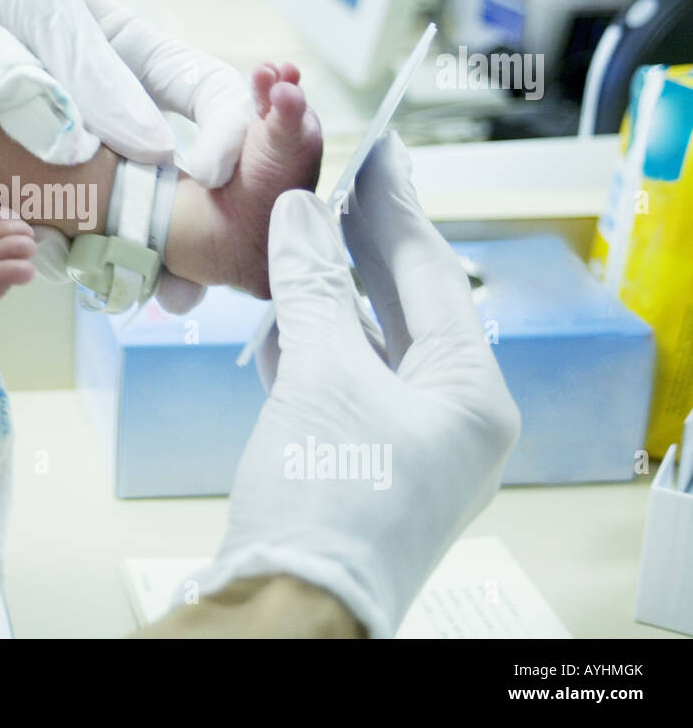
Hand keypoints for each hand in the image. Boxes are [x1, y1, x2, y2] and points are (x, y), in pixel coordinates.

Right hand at [192, 132, 519, 636]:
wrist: (287, 606)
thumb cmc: (326, 498)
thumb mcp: (321, 377)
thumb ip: (313, 288)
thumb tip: (302, 210)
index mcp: (472, 395)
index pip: (432, 275)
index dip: (396, 207)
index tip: (377, 147)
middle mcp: (451, 417)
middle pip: (404, 306)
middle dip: (363, 243)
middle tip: (340, 174)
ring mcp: (405, 441)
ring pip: (365, 343)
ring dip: (327, 290)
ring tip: (301, 228)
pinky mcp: (359, 460)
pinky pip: (340, 382)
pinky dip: (309, 343)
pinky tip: (281, 310)